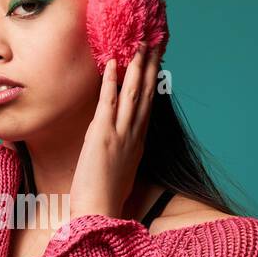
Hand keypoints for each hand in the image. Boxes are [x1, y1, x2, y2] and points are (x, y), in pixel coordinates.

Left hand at [68, 47, 160, 221]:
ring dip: (136, 67)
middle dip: (151, 67)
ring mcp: (120, 134)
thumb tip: (120, 145)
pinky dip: (110, 82)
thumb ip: (123, 154)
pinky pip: (108, 102)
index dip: (154, 82)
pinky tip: (112, 64)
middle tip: (155, 43)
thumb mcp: (120, 171)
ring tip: (139, 45)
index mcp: (138, 143)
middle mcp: (134, 135)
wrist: (100, 213)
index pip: (148, 106)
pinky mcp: (102, 136)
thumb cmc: (105, 198)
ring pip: (132, 93)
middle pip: (146, 94)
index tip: (157, 63)